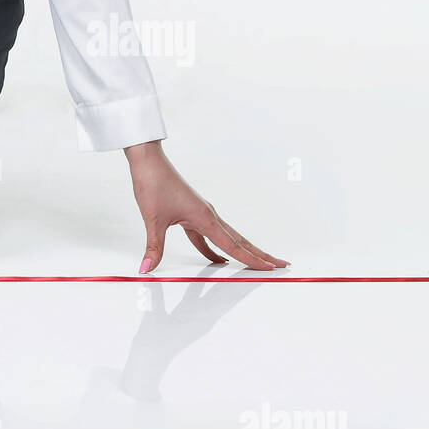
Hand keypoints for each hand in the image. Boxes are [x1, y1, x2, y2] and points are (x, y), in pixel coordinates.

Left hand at [124, 141, 289, 273]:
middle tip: (281, 265)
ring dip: (241, 251)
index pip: (233, 246)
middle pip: (239, 241)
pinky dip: (215, 248)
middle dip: (259, 254)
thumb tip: (147, 268)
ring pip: (227, 237)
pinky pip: (209, 235)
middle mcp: (208, 215)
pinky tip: (217, 258)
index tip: (272, 268)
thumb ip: (154, 247)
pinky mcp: (192, 212)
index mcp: (205, 218)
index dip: (252, 260)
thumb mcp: (153, 219)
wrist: (148, 160)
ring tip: (256, 262)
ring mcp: (202, 213)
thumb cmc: (153, 183)